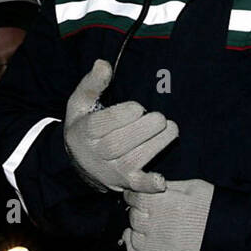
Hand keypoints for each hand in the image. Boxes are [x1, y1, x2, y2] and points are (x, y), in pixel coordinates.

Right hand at [63, 59, 177, 193]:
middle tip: (159, 117)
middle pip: (118, 143)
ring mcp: (111, 170)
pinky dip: (148, 185)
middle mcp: (96, 154)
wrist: (80, 161)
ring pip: (132, 160)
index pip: (101, 125)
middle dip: (143, 129)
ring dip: (155, 145)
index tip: (137, 107)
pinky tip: (161, 180)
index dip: (121, 116)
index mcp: (84, 132)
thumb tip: (103, 64)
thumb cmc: (85, 125)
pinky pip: (136, 186)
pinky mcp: (125, 182)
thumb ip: (92, 83)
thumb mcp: (80, 102)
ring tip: (171, 128)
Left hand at [123, 176, 214, 250]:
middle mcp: (154, 225)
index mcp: (161, 203)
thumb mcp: (191, 187)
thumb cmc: (212, 209)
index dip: (135, 195)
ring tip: (150, 226)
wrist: (229, 238)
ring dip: (137, 228)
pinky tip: (142, 239)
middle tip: (149, 211)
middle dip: (138, 211)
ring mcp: (154, 246)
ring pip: (132, 234)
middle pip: (133, 215)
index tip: (138, 196)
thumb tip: (147, 184)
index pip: (133, 197)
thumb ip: (166, 185)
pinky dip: (134, 246)